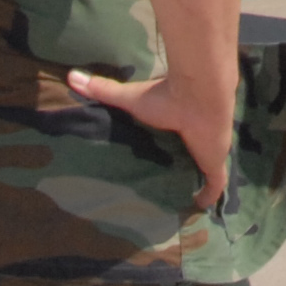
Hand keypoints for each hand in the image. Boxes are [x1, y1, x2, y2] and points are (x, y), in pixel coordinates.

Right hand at [61, 66, 236, 208]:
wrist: (199, 95)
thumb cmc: (165, 96)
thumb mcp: (129, 97)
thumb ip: (103, 89)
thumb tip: (71, 76)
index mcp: (177, 123)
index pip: (172, 139)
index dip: (166, 148)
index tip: (153, 160)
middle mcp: (194, 138)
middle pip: (187, 157)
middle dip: (179, 169)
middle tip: (160, 187)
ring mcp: (207, 153)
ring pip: (202, 173)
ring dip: (194, 183)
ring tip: (175, 202)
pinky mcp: (215, 165)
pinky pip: (214, 188)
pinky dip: (208, 198)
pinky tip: (197, 210)